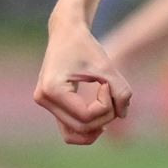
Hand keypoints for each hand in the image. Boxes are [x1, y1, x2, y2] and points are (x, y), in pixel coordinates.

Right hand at [34, 18, 132, 144]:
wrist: (66, 33)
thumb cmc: (86, 46)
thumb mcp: (107, 66)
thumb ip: (121, 90)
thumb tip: (123, 116)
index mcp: (53, 90)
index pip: (87, 116)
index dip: (107, 104)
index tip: (109, 82)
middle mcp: (44, 99)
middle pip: (81, 127)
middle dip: (105, 115)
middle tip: (112, 92)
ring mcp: (44, 103)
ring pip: (73, 133)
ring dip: (96, 125)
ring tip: (109, 107)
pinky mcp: (50, 104)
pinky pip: (68, 128)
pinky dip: (86, 126)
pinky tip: (102, 115)